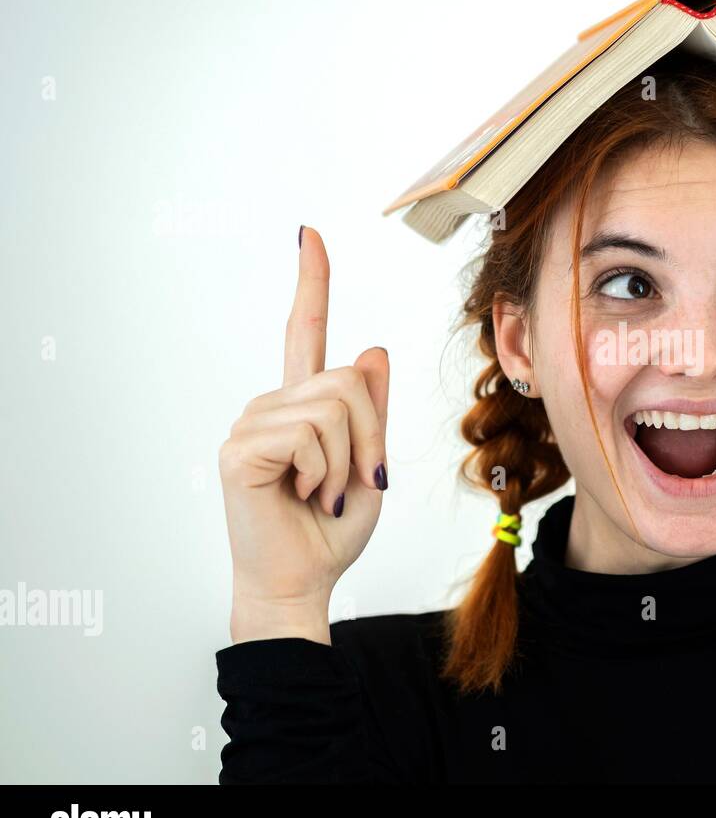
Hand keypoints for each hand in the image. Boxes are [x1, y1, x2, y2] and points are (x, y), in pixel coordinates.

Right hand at [218, 226, 389, 642]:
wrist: (304, 582)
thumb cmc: (332, 530)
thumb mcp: (370, 464)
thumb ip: (373, 411)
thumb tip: (372, 348)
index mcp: (303, 406)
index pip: (306, 331)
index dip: (312, 282)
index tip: (310, 234)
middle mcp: (272, 404)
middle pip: (349, 379)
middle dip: (372, 435)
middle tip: (356, 481)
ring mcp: (251, 422)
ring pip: (335, 404)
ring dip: (349, 459)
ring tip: (323, 493)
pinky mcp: (240, 448)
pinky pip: (310, 434)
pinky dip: (325, 472)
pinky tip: (303, 495)